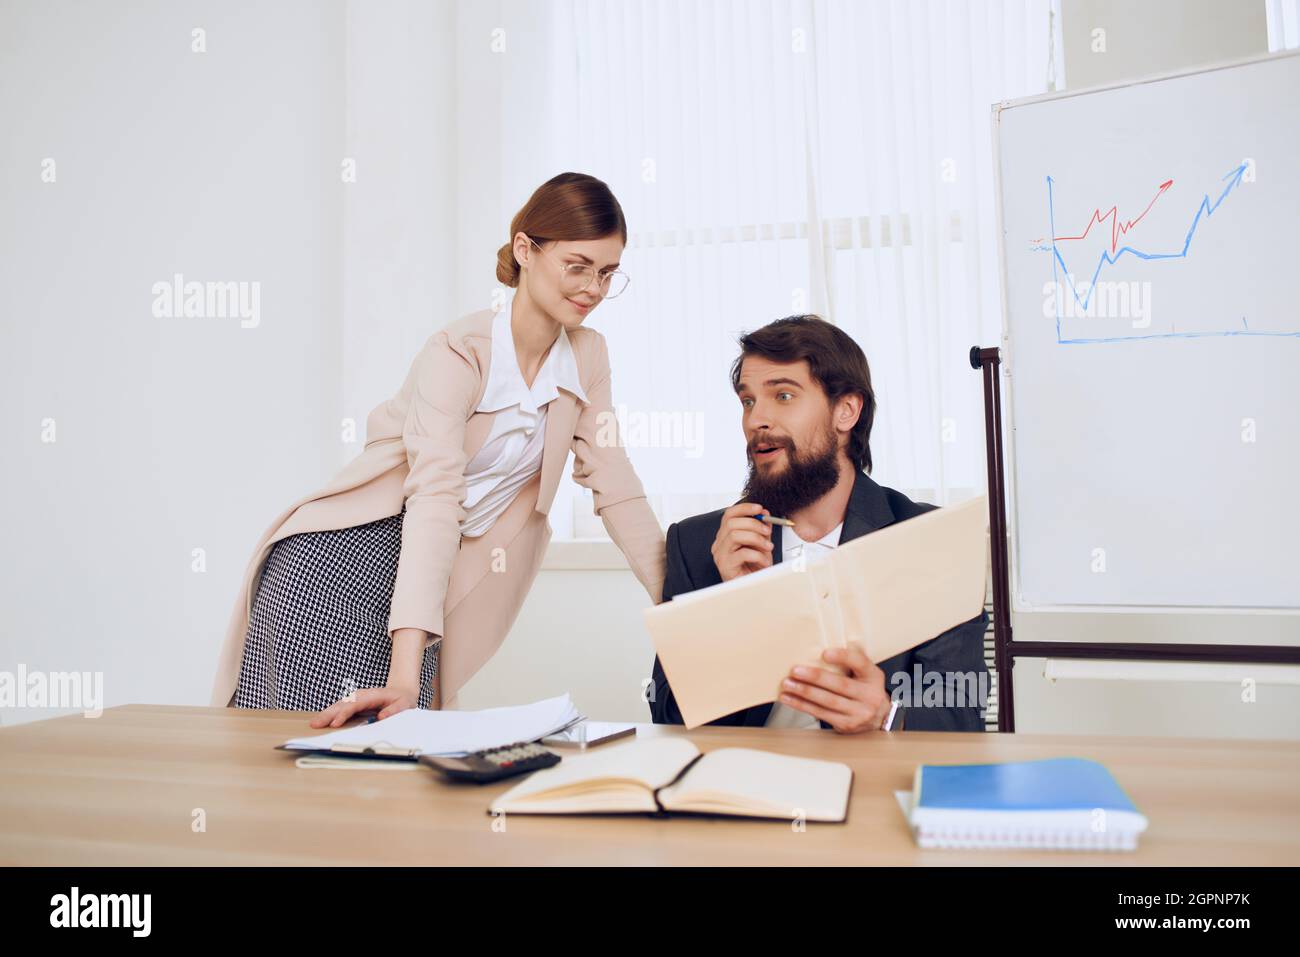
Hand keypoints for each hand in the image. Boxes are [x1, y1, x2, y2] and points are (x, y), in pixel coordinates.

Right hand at [308, 682, 419, 727]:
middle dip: (328, 714)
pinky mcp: (354, 703)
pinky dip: (331, 714)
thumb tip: (381, 717)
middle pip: (342, 704)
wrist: (401, 691)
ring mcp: (356, 699)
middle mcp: (361, 695)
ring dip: (326, 714)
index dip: (344, 714)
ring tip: (314, 723)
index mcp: (372, 696)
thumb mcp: (405, 704)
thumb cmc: (402, 699)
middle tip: (315, 724)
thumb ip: (394, 710)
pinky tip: (322, 720)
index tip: (335, 724)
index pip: (355, 705)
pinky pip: (340, 708)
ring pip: (338, 705)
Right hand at [711, 502, 773, 581]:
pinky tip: (764, 561)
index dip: (744, 508)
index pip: (729, 515)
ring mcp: (720, 555)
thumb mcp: (760, 544)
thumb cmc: (754, 568)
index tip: (760, 509)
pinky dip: (757, 555)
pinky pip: (742, 553)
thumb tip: (764, 513)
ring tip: (768, 548)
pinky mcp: (725, 566)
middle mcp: (719, 544)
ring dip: (756, 538)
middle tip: (767, 531)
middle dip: (754, 524)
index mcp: (725, 536)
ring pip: (735, 535)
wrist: (753, 588)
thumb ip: (761, 529)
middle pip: (732, 523)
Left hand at [778, 643, 893, 733]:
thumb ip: (853, 658)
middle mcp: (869, 695)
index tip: (824, 653)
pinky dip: (802, 705)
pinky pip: (820, 713)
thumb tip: (832, 639)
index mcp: (873, 677)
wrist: (878, 718)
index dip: (843, 657)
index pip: (860, 663)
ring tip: (787, 684)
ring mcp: (858, 712)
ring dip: (804, 692)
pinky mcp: (846, 725)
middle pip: (840, 685)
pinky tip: (789, 698)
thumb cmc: (865, 688)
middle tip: (795, 671)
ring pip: (827, 701)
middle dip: (815, 677)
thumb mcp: (866, 673)